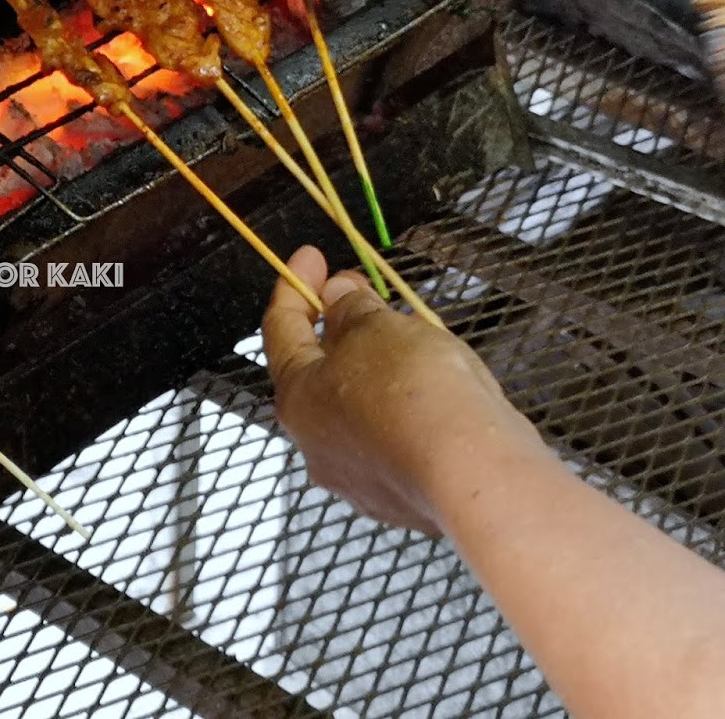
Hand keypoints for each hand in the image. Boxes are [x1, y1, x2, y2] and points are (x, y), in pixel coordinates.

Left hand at [261, 246, 545, 533]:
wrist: (473, 472)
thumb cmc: (414, 392)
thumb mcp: (377, 327)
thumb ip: (350, 309)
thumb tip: (336, 299)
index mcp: (296, 400)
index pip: (281, 331)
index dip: (295, 287)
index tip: (309, 258)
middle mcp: (316, 445)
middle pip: (319, 373)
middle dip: (340, 328)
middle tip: (364, 293)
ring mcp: (358, 478)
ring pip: (360, 408)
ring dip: (377, 370)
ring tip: (414, 341)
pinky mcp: (401, 498)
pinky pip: (396, 439)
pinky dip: (407, 409)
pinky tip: (437, 392)